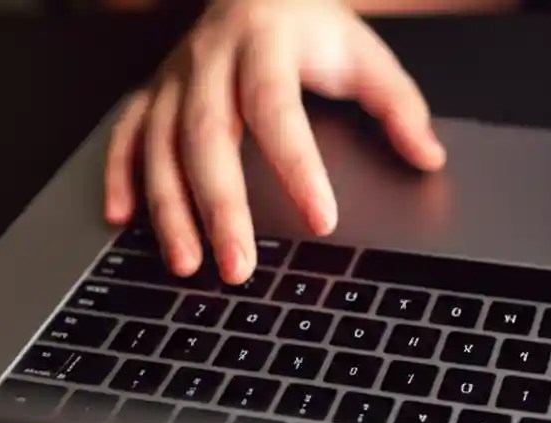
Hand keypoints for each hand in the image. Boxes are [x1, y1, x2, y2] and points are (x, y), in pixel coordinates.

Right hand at [104, 0, 445, 283]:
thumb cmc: (310, 26)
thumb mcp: (363, 54)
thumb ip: (398, 105)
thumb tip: (429, 156)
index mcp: (266, 44)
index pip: (277, 110)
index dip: (297, 167)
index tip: (320, 219)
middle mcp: (211, 59)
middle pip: (209, 138)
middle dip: (221, 209)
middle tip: (239, 267)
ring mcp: (175, 77)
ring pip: (161, 146)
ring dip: (170, 209)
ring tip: (188, 264)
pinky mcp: (153, 92)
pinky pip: (127, 135)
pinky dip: (121, 177)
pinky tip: (123, 220)